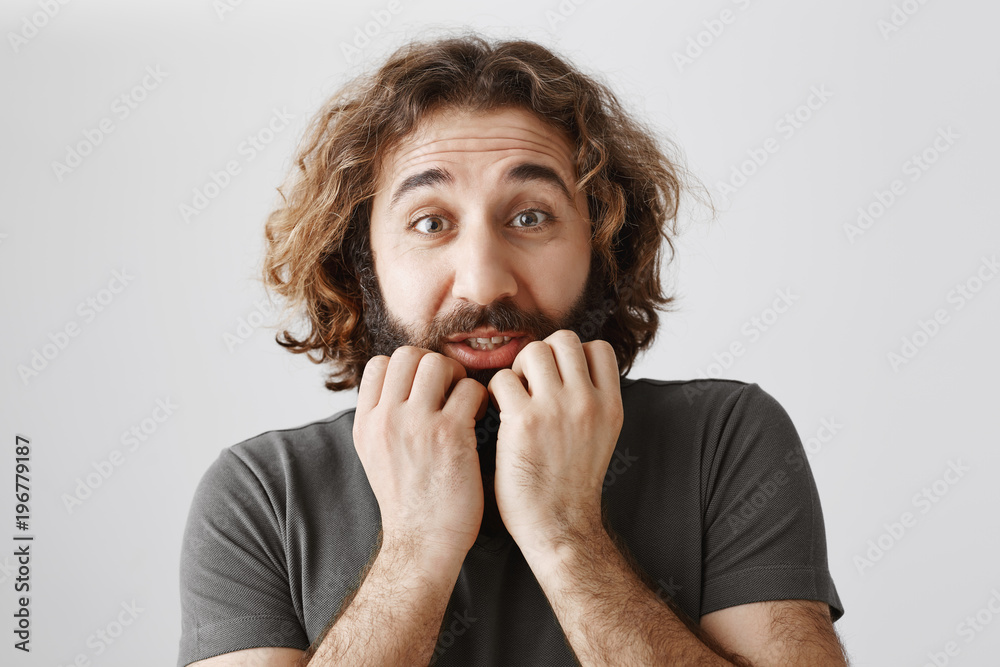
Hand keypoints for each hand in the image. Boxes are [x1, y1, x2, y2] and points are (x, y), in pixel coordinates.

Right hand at [353, 347, 488, 562]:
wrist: (422, 544)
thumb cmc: (409, 502)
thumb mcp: (376, 455)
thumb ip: (383, 419)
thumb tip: (400, 385)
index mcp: (366, 423)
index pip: (379, 364)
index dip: (407, 369)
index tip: (424, 390)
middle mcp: (386, 419)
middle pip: (408, 355)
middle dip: (434, 365)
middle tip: (448, 391)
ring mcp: (417, 425)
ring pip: (438, 363)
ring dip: (457, 377)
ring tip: (464, 402)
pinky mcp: (450, 435)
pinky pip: (469, 390)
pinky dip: (480, 398)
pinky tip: (479, 418)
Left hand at [487, 330, 623, 558]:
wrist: (559, 527)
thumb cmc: (572, 483)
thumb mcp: (601, 435)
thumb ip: (591, 399)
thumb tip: (570, 365)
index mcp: (610, 405)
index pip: (599, 348)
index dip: (574, 356)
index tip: (559, 378)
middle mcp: (587, 403)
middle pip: (563, 341)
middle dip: (543, 355)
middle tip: (531, 385)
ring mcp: (556, 410)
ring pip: (533, 351)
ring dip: (518, 369)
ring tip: (515, 397)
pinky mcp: (524, 423)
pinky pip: (503, 379)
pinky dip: (496, 392)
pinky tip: (498, 413)